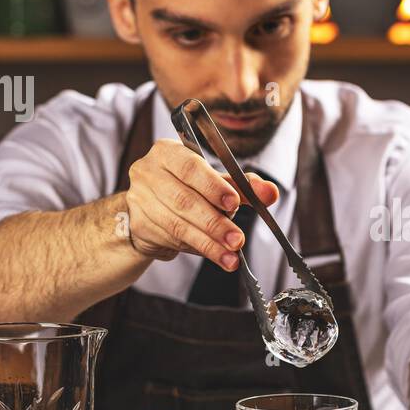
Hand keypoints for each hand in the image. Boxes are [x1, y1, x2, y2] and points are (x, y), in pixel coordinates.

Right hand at [125, 138, 278, 267]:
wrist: (152, 208)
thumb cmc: (189, 188)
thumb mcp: (216, 183)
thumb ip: (243, 186)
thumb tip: (271, 193)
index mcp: (168, 152)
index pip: (190, 167)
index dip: (213, 186)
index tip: (234, 203)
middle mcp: (147, 172)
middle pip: (184, 200)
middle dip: (215, 223)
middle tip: (237, 239)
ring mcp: (139, 199)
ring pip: (177, 225)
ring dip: (208, 243)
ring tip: (230, 256)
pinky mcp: (138, 224)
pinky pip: (171, 239)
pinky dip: (195, 248)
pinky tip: (213, 254)